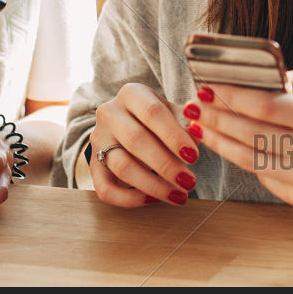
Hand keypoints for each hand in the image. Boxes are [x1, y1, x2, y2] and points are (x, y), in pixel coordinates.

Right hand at [85, 83, 199, 206]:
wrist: (126, 125)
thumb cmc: (157, 119)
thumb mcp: (171, 111)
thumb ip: (186, 120)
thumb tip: (200, 131)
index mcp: (131, 93)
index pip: (152, 112)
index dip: (174, 136)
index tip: (194, 157)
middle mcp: (109, 113)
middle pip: (136, 140)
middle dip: (166, 164)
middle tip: (189, 182)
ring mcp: (98, 140)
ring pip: (122, 166)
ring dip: (153, 185)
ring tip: (178, 195)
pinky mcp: (93, 166)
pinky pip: (105, 189)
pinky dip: (130, 199)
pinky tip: (153, 200)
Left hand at [186, 69, 292, 208]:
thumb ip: (282, 84)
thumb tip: (236, 82)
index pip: (267, 107)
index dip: (232, 97)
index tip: (207, 87)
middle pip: (253, 135)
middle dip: (217, 119)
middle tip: (193, 106)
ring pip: (251, 160)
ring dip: (220, 141)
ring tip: (199, 126)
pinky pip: (262, 176)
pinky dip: (241, 158)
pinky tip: (225, 144)